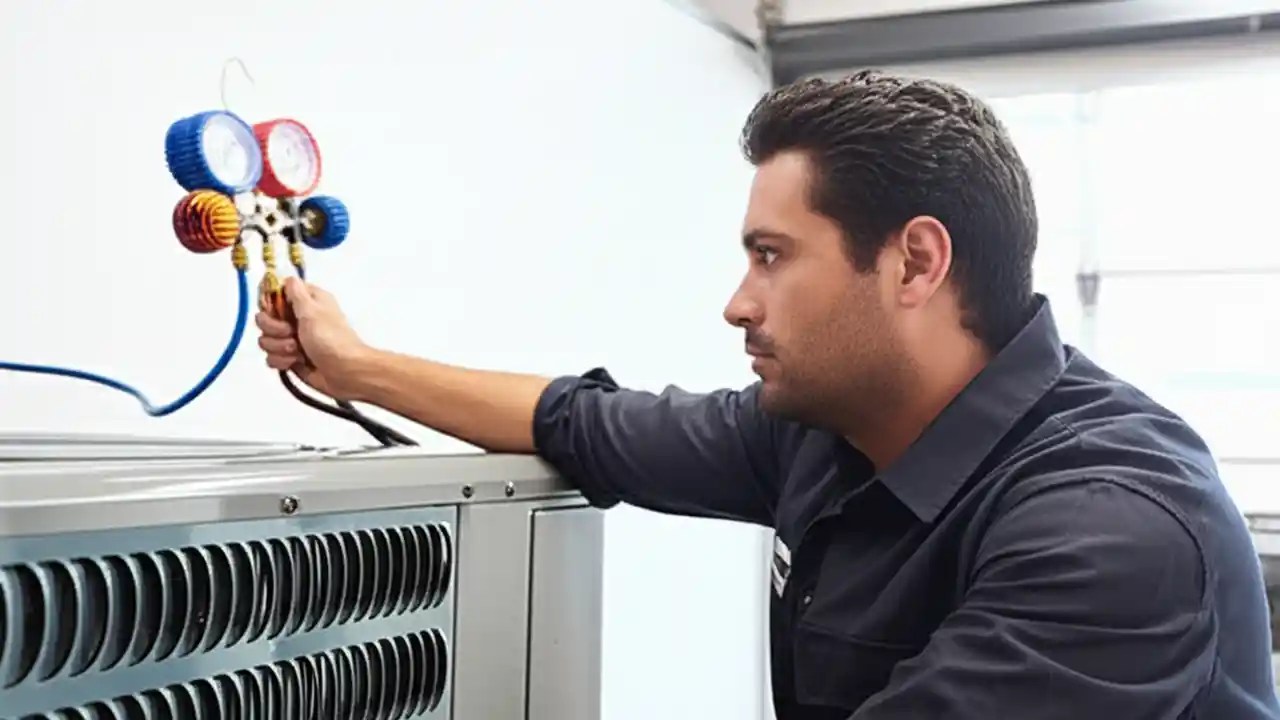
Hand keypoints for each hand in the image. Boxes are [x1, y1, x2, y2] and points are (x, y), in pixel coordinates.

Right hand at [255, 277, 370, 399]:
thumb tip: (287, 278)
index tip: (275, 311)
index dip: (270, 303)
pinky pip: (271, 357)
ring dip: (279, 347)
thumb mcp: (312, 310)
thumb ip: (295, 293)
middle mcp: (297, 318)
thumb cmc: (330, 338)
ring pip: (266, 340)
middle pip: (265, 318)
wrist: (345, 373)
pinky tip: (295, 363)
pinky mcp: (290, 358)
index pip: (274, 294)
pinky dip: (281, 361)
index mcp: (306, 301)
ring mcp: (292, 340)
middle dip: (274, 329)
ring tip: (297, 352)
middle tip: (291, 334)